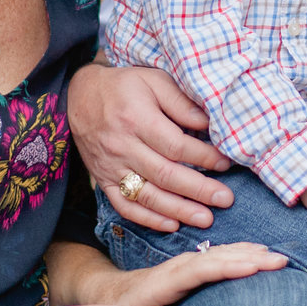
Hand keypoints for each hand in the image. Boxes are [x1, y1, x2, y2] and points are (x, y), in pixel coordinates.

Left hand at [41, 242, 288, 305]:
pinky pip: (215, 256)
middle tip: (278, 260)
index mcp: (160, 283)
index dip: (225, 266)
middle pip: (213, 257)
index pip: (197, 270)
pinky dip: (237, 253)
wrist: (104, 293)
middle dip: (246, 257)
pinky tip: (254, 253)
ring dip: (246, 253)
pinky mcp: (186, 266)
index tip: (252, 266)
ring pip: (217, 254)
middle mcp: (173, 268)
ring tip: (273, 255)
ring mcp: (180, 264)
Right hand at [68, 64, 233, 230]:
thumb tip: (208, 124)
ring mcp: (111, 167)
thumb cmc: (125, 86)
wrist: (80, 96)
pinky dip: (148, 219)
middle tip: (225, 199)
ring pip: (148, 196)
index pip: (176, 146)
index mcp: (137, 119)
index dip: (203, 156)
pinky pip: (125, 206)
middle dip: (199, 190)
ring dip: (179, 210)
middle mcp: (123, 146)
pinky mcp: (104, 180)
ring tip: (206, 219)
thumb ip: (180, 102)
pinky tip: (172, 224)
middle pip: (165, 175)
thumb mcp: (154, 80)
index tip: (225, 162)